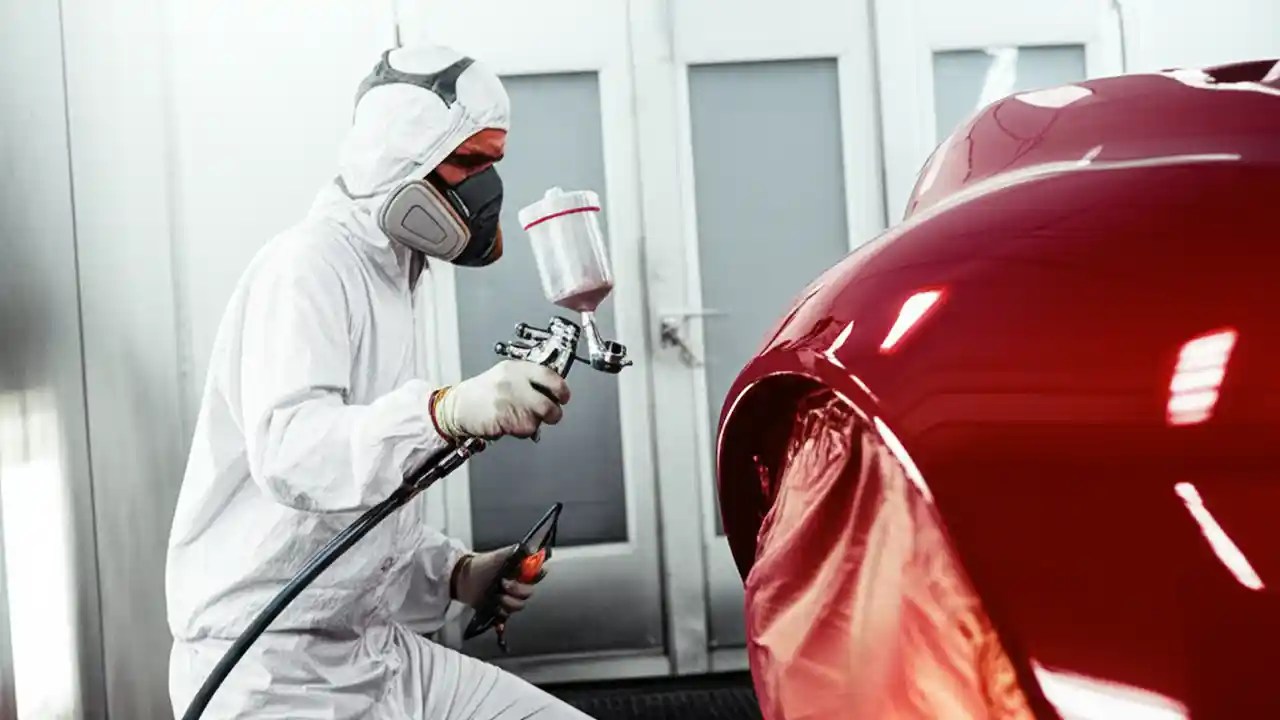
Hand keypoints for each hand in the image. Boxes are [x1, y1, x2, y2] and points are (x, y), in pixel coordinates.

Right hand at [434, 361, 570, 439]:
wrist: (459, 406)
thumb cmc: (484, 392)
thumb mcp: (506, 375)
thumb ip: (529, 379)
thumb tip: (554, 389)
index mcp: (516, 369)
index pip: (548, 376)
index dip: (561, 388)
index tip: (564, 396)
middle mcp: (513, 383)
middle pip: (547, 404)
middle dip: (554, 413)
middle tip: (552, 415)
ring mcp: (508, 402)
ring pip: (537, 419)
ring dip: (534, 423)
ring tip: (522, 418)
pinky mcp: (503, 419)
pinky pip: (525, 429)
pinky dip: (522, 431)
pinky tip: (511, 424)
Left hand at [450, 546, 545, 617]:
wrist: (463, 579)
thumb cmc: (481, 565)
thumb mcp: (500, 555)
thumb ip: (517, 552)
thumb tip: (532, 550)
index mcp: (520, 572)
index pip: (537, 575)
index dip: (535, 577)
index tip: (526, 576)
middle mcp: (517, 585)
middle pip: (528, 593)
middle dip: (517, 590)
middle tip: (503, 584)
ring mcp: (508, 598)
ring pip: (519, 605)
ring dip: (508, 602)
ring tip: (496, 596)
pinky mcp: (499, 609)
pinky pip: (506, 616)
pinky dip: (501, 614)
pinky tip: (495, 607)